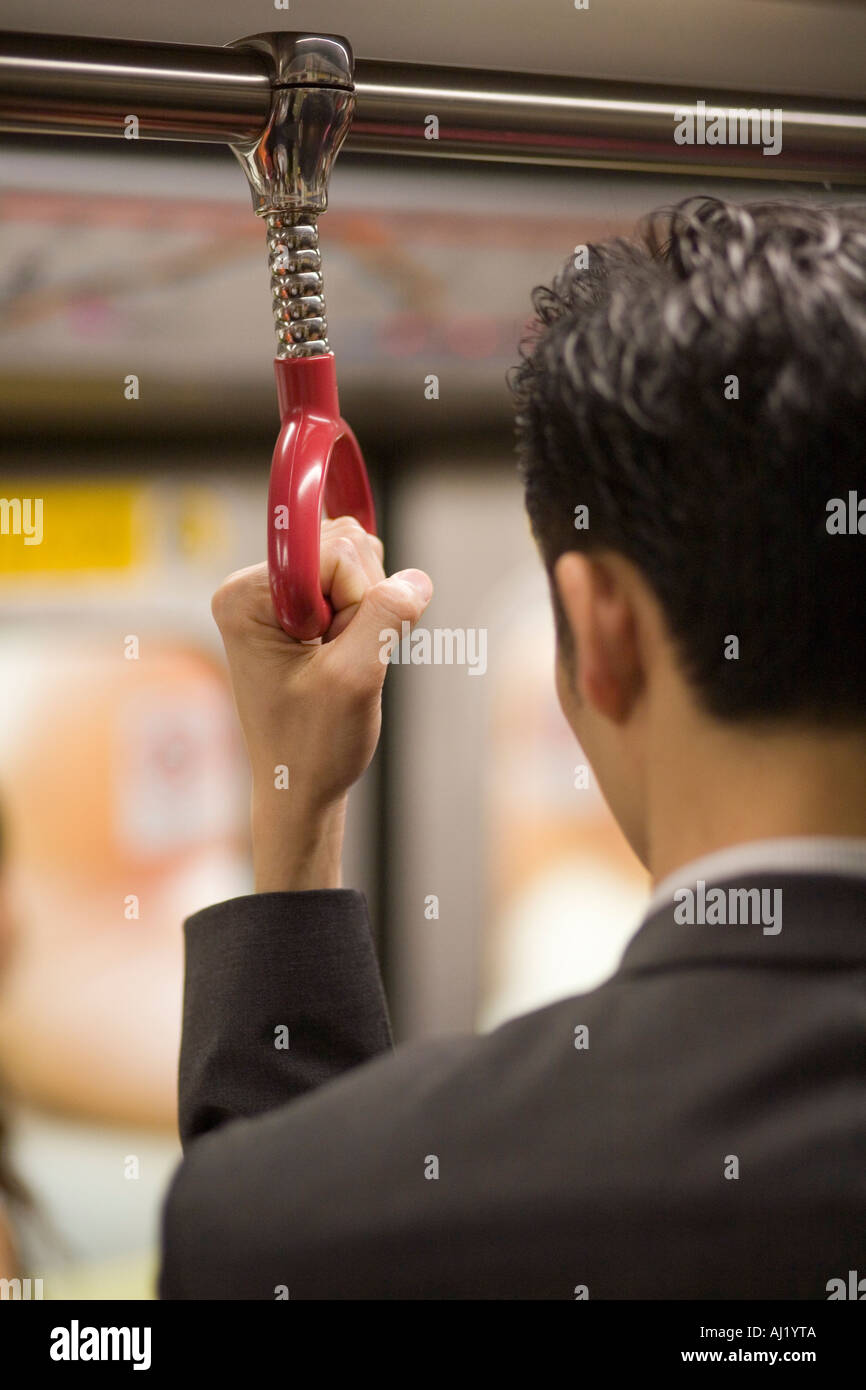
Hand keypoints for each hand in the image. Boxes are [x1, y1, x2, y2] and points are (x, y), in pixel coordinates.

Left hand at [211, 517, 432, 889]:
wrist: (298, 788)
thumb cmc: (313, 746)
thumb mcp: (354, 679)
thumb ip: (385, 618)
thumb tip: (417, 578)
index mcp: (246, 595)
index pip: (333, 550)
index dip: (356, 599)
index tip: (337, 649)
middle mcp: (254, 586)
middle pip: (345, 548)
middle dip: (362, 605)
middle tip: (341, 661)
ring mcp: (277, 596)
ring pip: (357, 565)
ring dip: (366, 615)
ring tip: (341, 663)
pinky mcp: (300, 610)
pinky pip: (355, 585)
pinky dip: (366, 619)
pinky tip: (347, 655)